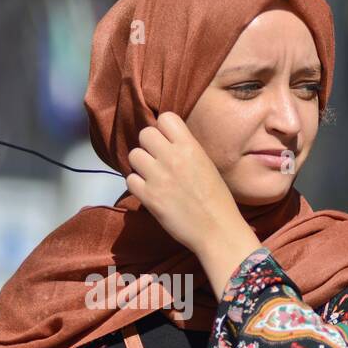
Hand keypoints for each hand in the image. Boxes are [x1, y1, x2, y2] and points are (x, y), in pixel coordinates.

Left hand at [126, 113, 258, 266]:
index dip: (163, 129)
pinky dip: (137, 185)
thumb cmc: (217, 199)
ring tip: (152, 176)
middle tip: (157, 160)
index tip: (167, 142)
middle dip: (149, 146)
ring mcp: (158, 176)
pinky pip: (130, 179)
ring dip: (140, 165)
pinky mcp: (149, 196)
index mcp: (190, 146)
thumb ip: (185, 150)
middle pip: (144, 133)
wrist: (217, 229)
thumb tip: (166, 142)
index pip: (165, 118)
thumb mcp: (205, 164)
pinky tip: (149, 191)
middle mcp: (172, 157)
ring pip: (134, 155)